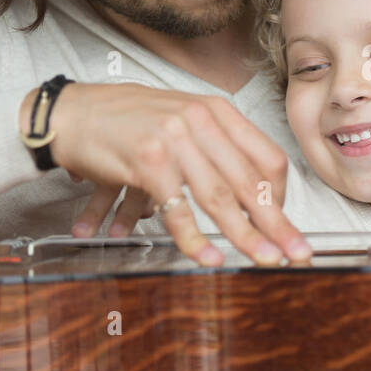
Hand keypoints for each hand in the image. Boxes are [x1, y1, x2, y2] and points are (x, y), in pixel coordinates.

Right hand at [21, 82, 310, 266]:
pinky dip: (196, 238)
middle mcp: (201, 121)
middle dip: (277, 223)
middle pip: (251, 181)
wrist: (72, 113)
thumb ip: (216, 150)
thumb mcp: (183, 122)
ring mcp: (175, 139)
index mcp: (217, 111)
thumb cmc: (128, 122)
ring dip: (246, 235)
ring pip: (220, 198)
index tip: (283, 223)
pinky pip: (178, 209)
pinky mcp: (147, 161)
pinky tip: (209, 258)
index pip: (267, 157)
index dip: (281, 196)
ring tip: (265, 260)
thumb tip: (252, 193)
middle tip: (297, 252)